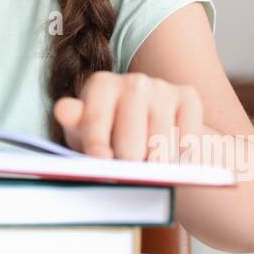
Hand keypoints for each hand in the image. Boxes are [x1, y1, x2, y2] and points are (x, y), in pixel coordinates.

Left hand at [54, 71, 203, 162]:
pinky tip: (174, 160)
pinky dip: (183, 159)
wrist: (150, 131)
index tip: (100, 163)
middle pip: (131, 140)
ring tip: (149, 166)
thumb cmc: (109, 135)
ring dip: (157, 165)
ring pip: (161, 145)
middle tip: (129, 171)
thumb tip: (64, 110)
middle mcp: (132, 81)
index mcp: (100, 86)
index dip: (97, 147)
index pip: (96, 120)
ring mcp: (161, 88)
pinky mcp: (188, 97)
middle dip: (129, 163)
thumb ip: (75, 125)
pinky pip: (188, 140)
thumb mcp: (86, 133)